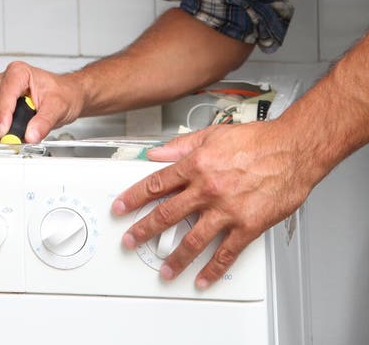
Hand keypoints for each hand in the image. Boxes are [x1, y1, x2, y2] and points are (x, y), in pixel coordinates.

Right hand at [0, 61, 84, 142]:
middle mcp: (6, 79)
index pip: (4, 96)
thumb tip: (31, 135)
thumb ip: (44, 122)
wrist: (68, 95)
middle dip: (0, 126)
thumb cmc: (64, 93)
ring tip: (16, 139)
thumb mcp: (58, 107)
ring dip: (0, 129)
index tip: (5, 132)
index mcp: (19, 73)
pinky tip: (14, 134)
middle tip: (12, 141)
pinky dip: (1, 129)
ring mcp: (1, 90)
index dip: (3, 116)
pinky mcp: (1, 102)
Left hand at [111, 118, 312, 287]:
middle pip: (167, 213)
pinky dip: (212, 270)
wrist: (292, 150)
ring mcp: (226, 210)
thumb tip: (157, 153)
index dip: (134, 197)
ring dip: (174, 258)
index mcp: (197, 165)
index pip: (156, 184)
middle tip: (131, 240)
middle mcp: (207, 189)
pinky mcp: (246, 226)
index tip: (121, 207)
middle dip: (144, 229)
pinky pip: (225, 254)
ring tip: (163, 270)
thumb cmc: (258, 140)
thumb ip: (182, 145)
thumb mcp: (214, 134)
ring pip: (192, 240)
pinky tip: (202, 278)